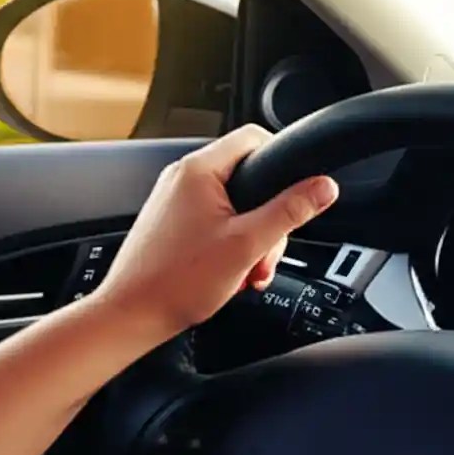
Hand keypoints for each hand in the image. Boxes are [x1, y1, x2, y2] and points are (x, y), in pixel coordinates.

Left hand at [96, 125, 338, 341]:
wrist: (130, 316)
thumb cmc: (176, 283)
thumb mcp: (248, 244)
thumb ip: (289, 212)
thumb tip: (323, 188)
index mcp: (199, 170)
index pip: (254, 137)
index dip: (282, 162)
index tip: (297, 193)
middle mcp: (183, 178)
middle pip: (248, 178)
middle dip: (268, 219)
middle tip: (266, 252)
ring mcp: (174, 200)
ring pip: (234, 204)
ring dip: (252, 237)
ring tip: (248, 271)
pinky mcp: (171, 222)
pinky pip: (214, 220)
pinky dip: (230, 243)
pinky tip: (231, 273)